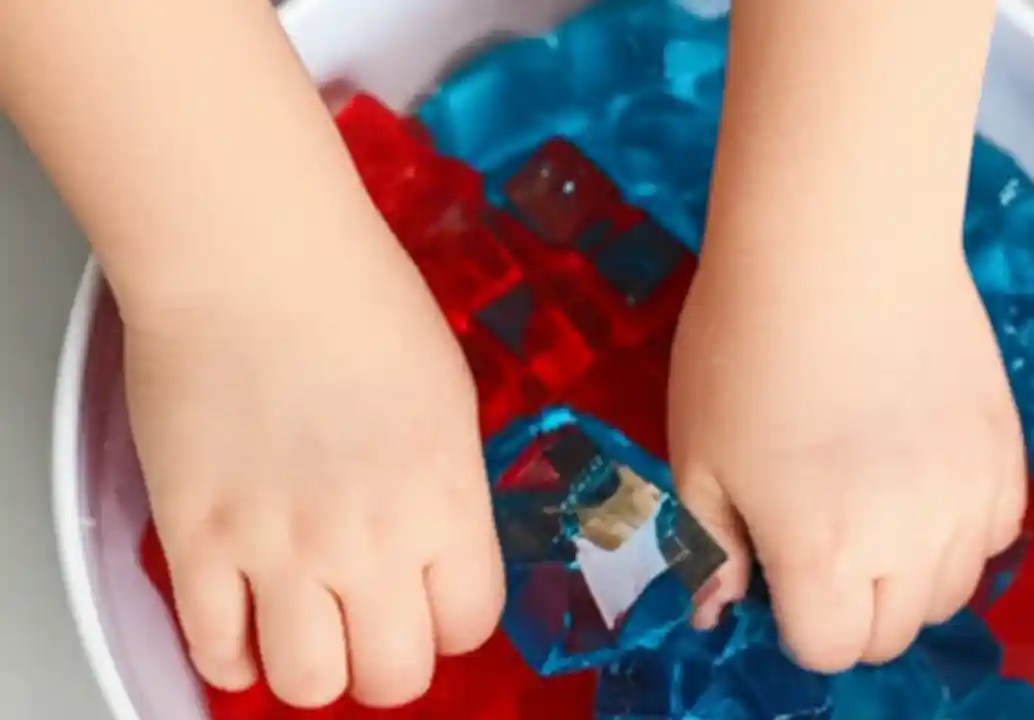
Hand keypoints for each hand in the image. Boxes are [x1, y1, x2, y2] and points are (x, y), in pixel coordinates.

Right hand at [124, 224, 503, 707]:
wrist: (255, 262)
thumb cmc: (361, 304)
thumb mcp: (448, 399)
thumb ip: (445, 487)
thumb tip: (431, 539)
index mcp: (445, 502)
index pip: (469, 623)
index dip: (452, 621)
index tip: (434, 604)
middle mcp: (370, 543)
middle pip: (394, 676)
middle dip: (389, 663)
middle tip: (373, 628)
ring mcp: (279, 550)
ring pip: (307, 685)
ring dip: (315, 670)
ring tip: (308, 631)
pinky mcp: (196, 541)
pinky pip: (215, 651)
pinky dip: (234, 659)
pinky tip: (244, 632)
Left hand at [669, 243, 1024, 671]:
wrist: (837, 246)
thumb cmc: (746, 346)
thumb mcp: (698, 456)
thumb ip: (712, 550)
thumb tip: (719, 612)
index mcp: (823, 554)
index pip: (826, 649)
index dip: (793, 621)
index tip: (775, 571)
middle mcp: (910, 543)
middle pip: (891, 634)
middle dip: (847, 609)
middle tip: (814, 540)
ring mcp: (968, 497)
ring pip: (950, 593)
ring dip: (905, 577)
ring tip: (866, 510)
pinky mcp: (1006, 452)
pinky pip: (993, 535)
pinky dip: (957, 533)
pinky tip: (918, 482)